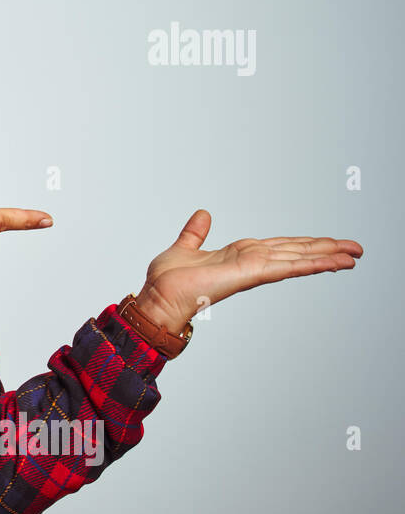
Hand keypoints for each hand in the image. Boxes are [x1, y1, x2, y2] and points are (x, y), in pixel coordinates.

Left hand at [135, 209, 363, 330]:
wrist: (157, 298)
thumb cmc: (167, 281)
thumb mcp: (184, 247)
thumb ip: (195, 232)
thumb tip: (203, 214)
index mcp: (239, 254)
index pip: (280, 246)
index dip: (305, 243)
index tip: (328, 242)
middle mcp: (250, 261)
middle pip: (296, 251)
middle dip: (326, 249)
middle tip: (356, 248)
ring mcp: (253, 269)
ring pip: (298, 259)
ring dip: (327, 256)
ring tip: (354, 255)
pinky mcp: (251, 275)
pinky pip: (287, 267)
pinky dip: (310, 264)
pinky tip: (333, 262)